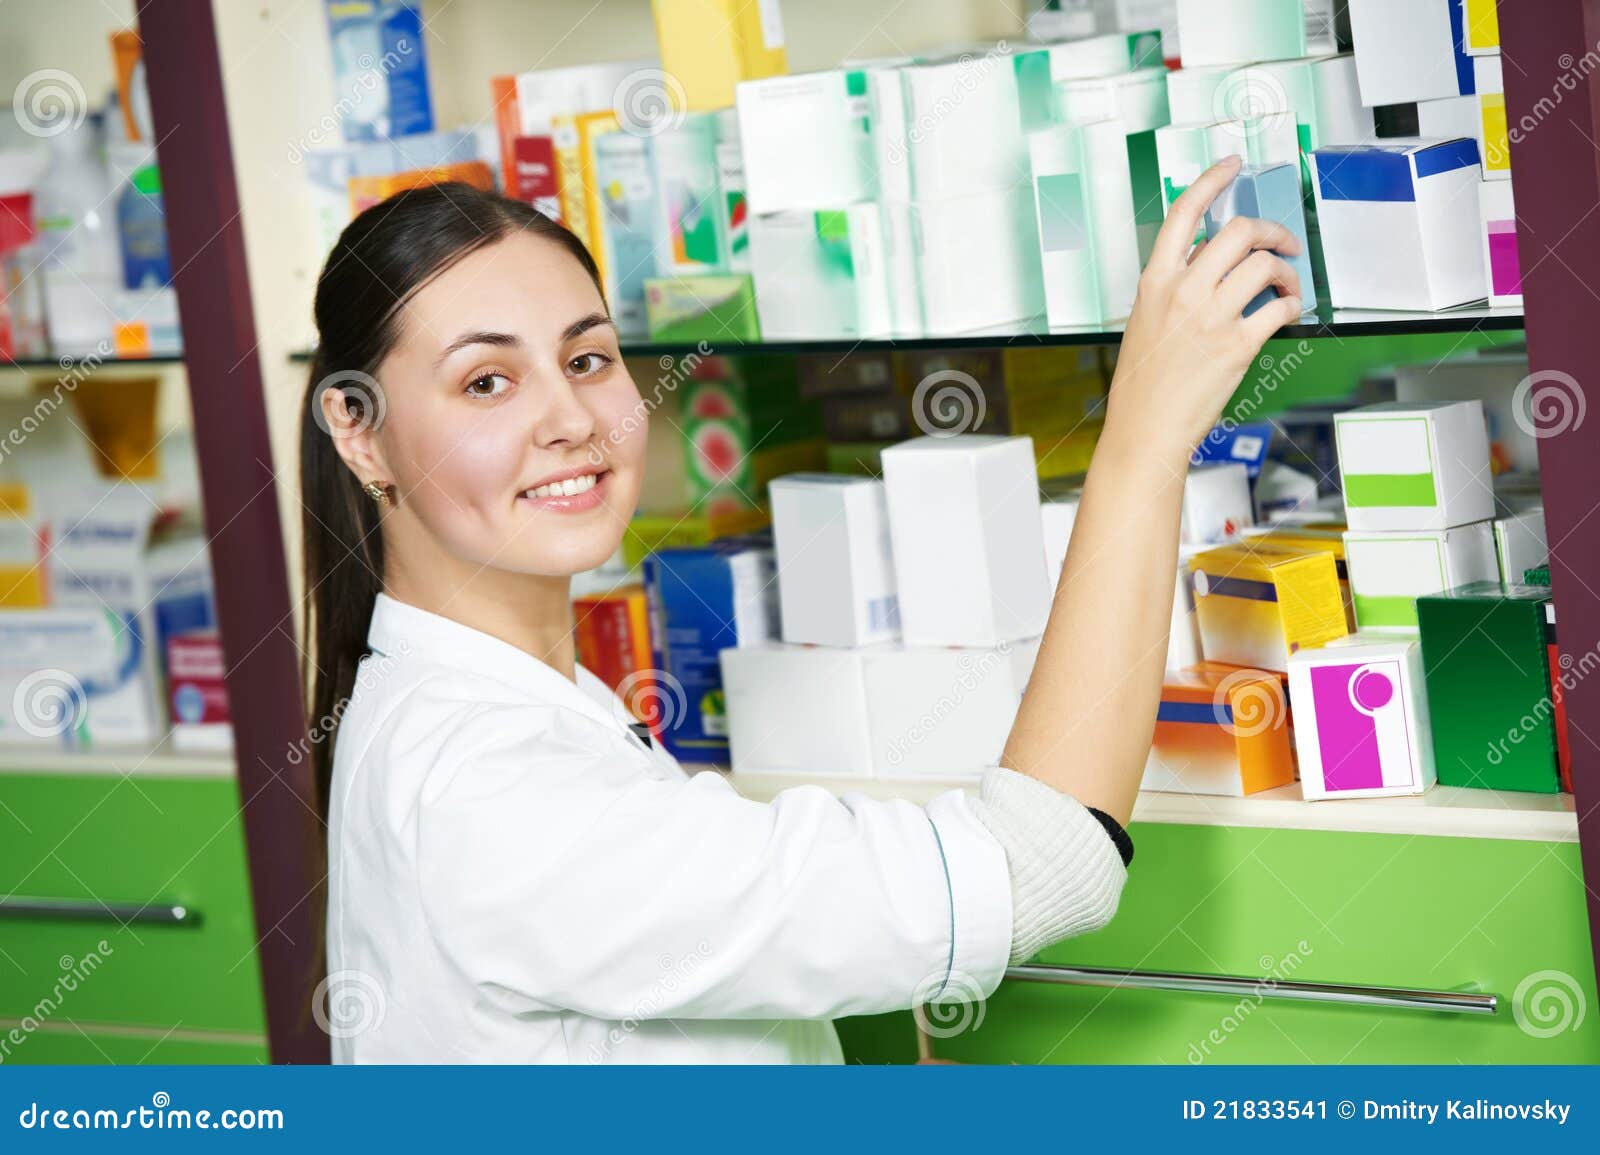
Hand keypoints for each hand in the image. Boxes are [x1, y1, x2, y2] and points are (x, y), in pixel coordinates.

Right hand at [1102, 155, 1302, 459]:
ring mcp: (1211, 318)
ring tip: (1286, 284)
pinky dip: (1292, 304)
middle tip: (1283, 242)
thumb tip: (1209, 256)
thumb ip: (1173, 285)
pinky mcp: (1237, 346)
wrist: (1145, 429)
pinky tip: (1288, 311)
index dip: (1211, 180)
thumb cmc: (1143, 383)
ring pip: (1264, 265)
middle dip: (1271, 230)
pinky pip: (1279, 308)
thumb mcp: (1144, 321)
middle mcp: (1183, 292)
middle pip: (1238, 231)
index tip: (1232, 164)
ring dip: (1286, 270)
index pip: (1184, 213)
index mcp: (1155, 282)